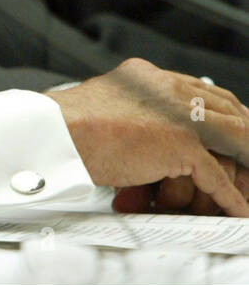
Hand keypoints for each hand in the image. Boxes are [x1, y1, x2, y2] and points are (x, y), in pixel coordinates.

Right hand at [48, 58, 248, 217]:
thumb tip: (138, 128)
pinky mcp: (180, 144)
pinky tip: (236, 207)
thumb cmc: (65, 125)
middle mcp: (168, 89)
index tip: (230, 122)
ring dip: (243, 162)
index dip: (221, 109)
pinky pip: (217, 176)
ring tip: (246, 181)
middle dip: (241, 132)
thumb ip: (129, 108)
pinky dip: (230, 197)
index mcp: (148, 77)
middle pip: (225, 108)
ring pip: (232, 138)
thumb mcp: (104, 103)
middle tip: (246, 152)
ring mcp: (178, 115)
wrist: (54, 132)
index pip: (200, 89)